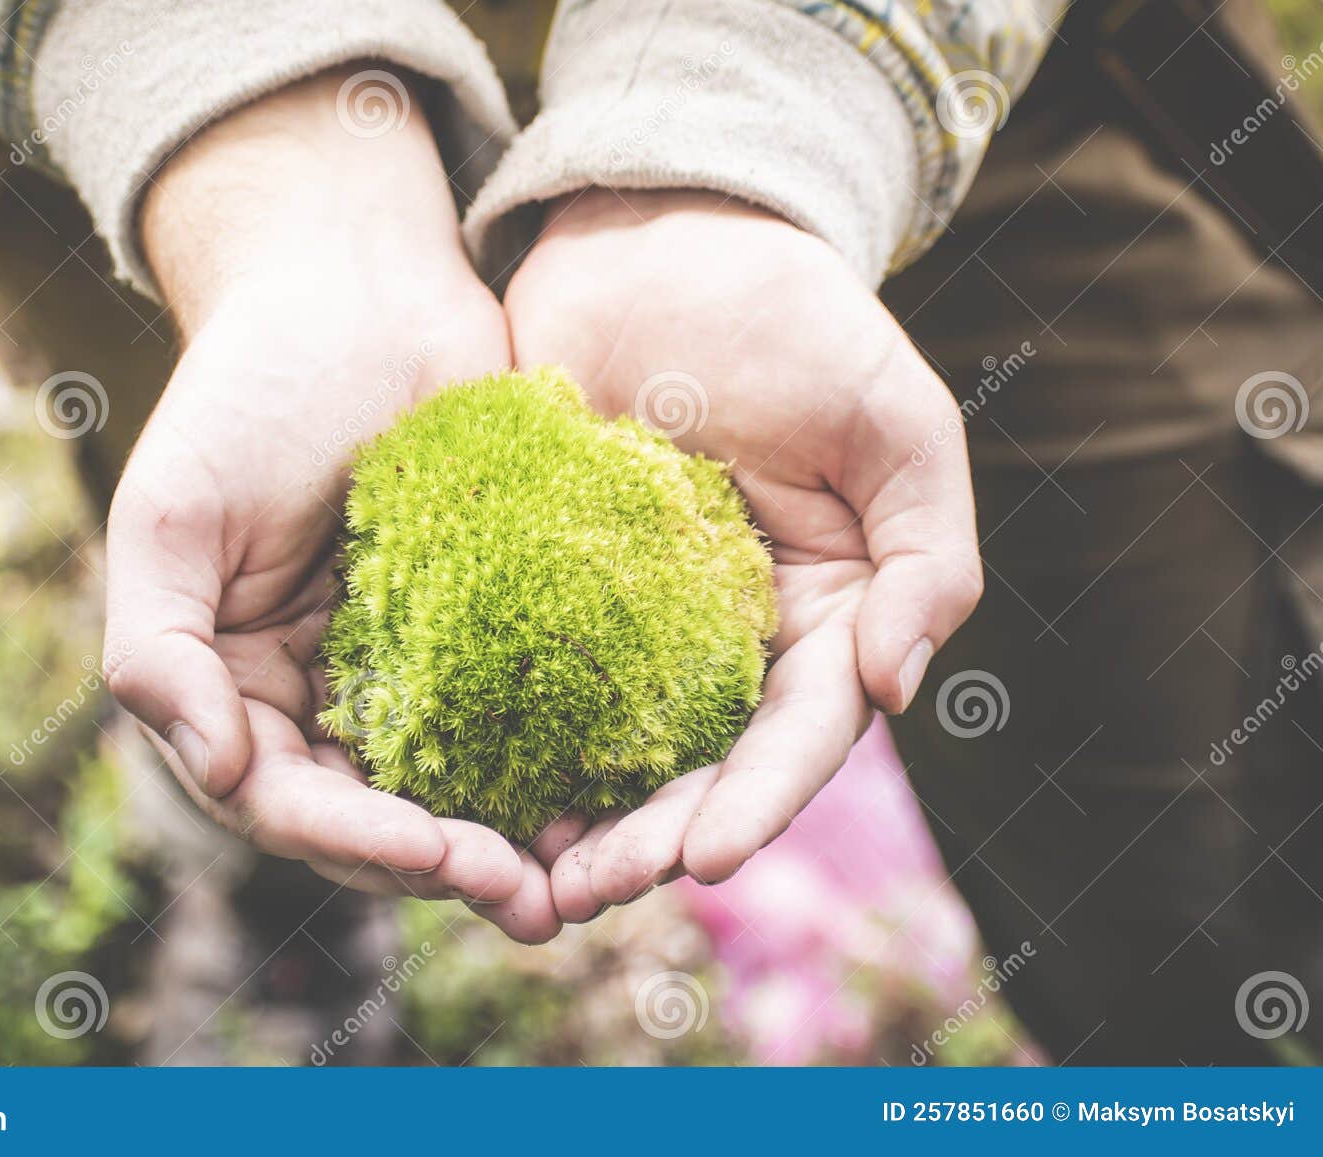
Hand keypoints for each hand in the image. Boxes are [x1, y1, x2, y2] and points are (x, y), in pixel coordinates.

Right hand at [103, 70, 560, 941]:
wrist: (357, 292)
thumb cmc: (248, 392)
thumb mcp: (174, 513)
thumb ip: (159, 647)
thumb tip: (217, 769)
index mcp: (239, 688)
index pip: (286, 800)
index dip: (357, 842)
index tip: (438, 855)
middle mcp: (323, 696)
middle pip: (379, 817)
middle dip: (447, 866)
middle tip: (533, 900)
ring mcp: (411, 667)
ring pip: (457, 786)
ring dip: (513, 843)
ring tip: (582, 882)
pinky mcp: (491, 627)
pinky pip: (524, 712)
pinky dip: (559, 763)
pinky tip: (618, 791)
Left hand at [504, 190, 981, 917]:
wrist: (658, 238)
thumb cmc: (794, 319)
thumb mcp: (895, 423)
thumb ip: (926, 560)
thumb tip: (894, 692)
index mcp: (822, 619)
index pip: (799, 735)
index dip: (758, 803)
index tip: (701, 859)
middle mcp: (729, 641)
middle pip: (695, 768)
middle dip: (648, 840)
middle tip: (584, 894)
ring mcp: (633, 622)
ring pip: (608, 748)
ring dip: (573, 821)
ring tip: (522, 881)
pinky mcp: (546, 587)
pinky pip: (527, 678)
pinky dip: (504, 740)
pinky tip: (462, 788)